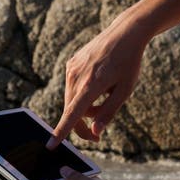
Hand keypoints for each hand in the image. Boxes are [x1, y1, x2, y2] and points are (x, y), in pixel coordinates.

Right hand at [47, 9, 149, 148]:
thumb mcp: (125, 90)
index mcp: (91, 84)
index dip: (61, 132)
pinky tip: (100, 80)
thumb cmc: (129, 63)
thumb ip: (108, 112)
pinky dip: (84, 91)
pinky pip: (73, 86)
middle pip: (72, 111)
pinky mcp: (71, 63)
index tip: (50, 145)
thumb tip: (94, 131)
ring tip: (107, 95)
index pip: (73, 114)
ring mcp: (72, 68)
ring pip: (72, 99)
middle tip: (99, 134)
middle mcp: (77, 76)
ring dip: (86, 106)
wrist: (125, 33)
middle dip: (84, 124)